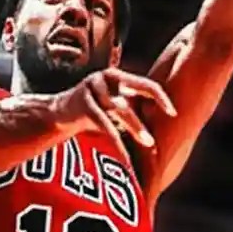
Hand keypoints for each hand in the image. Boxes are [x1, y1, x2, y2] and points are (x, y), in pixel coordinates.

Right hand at [54, 69, 177, 160]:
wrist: (58, 113)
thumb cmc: (93, 111)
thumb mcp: (114, 104)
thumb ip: (132, 106)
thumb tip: (164, 121)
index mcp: (118, 77)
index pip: (146, 84)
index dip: (161, 99)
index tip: (173, 114)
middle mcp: (105, 78)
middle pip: (129, 101)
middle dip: (142, 122)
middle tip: (154, 141)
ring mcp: (92, 88)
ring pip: (117, 111)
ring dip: (133, 128)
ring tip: (146, 144)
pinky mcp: (82, 103)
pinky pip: (103, 122)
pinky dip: (115, 139)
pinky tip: (124, 154)